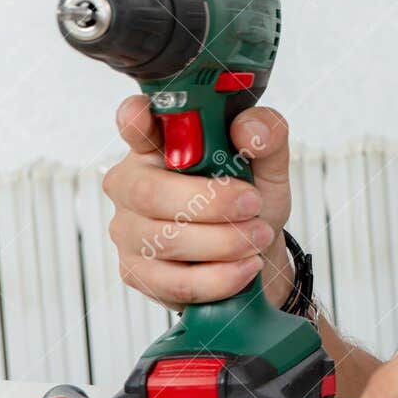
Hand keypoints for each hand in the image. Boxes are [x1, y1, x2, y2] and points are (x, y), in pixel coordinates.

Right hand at [102, 95, 294, 311]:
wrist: (256, 254)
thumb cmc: (250, 202)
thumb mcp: (269, 163)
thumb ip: (265, 134)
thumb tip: (247, 130)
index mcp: (159, 145)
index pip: (134, 123)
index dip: (133, 118)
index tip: (144, 118)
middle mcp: (133, 184)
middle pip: (150, 192)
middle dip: (211, 202)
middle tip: (252, 205)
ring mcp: (129, 229)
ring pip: (167, 240)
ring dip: (224, 242)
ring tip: (257, 236)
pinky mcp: (136, 272)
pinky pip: (175, 280)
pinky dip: (219, 277)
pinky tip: (244, 267)